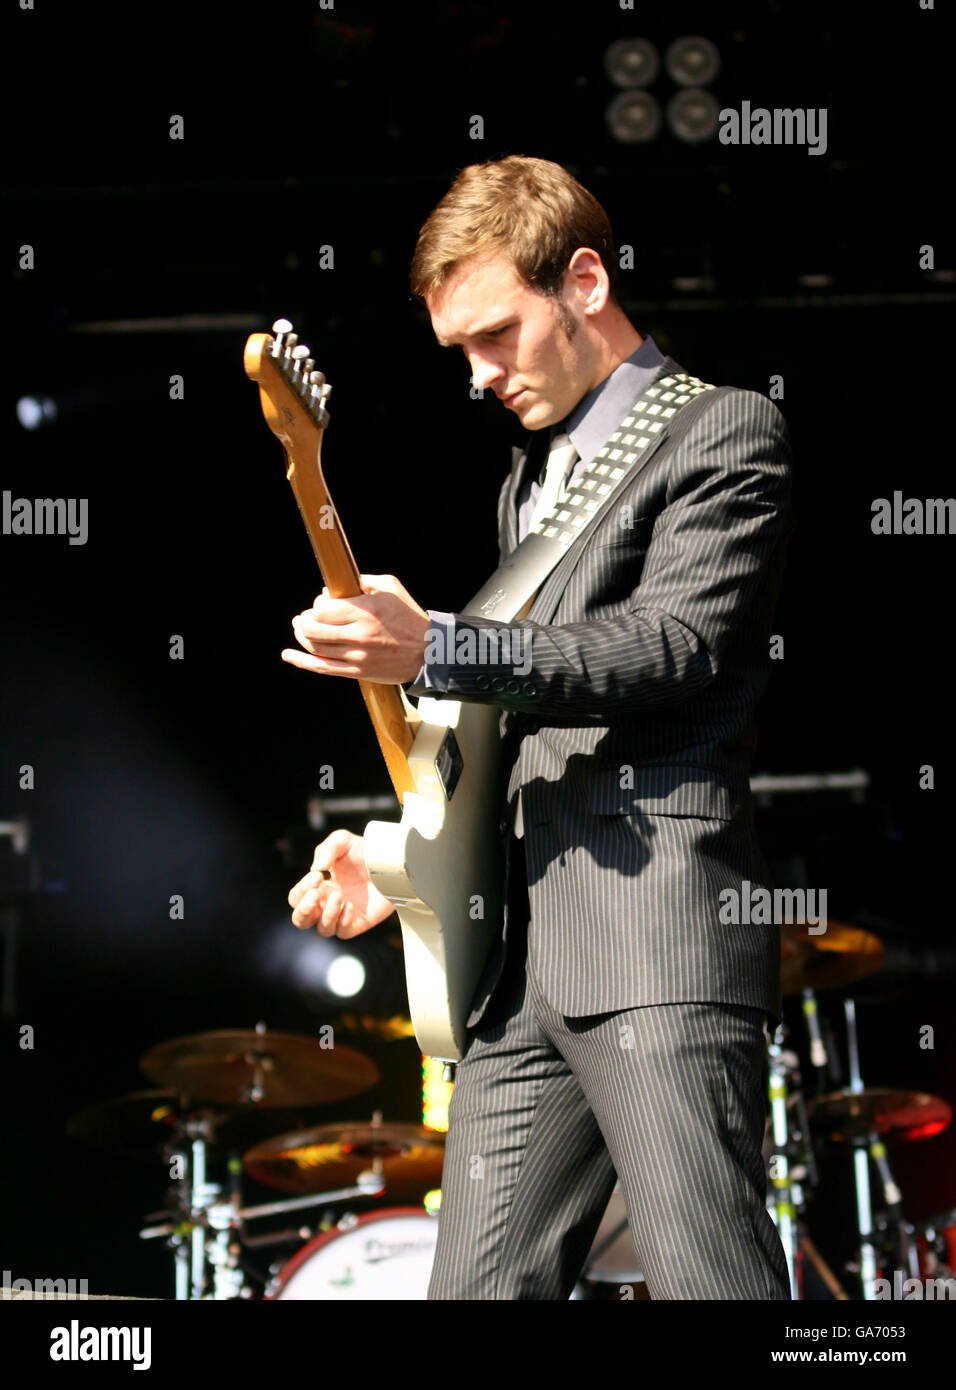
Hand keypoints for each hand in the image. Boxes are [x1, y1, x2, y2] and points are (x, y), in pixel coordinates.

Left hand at [282, 575, 429, 683]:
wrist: (429, 651)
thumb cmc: (409, 617)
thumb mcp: (391, 588)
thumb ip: (362, 581)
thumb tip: (333, 588)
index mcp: (366, 611)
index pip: (323, 608)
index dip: (317, 604)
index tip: (323, 602)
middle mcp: (359, 635)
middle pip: (312, 629)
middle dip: (303, 620)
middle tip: (305, 617)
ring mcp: (357, 656)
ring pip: (314, 647)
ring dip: (301, 636)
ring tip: (300, 629)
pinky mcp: (357, 672)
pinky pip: (322, 668)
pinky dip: (301, 661)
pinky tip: (288, 655)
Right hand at [288, 829, 395, 937]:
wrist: (392, 862)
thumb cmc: (365, 853)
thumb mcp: (343, 842)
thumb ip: (326, 849)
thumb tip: (316, 868)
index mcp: (318, 887)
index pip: (297, 898)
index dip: (302, 890)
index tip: (317, 875)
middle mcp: (326, 903)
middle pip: (301, 920)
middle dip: (303, 910)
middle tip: (316, 895)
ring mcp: (342, 914)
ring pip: (322, 929)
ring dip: (327, 914)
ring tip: (339, 896)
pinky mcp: (358, 923)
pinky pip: (343, 932)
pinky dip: (343, 921)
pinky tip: (350, 906)